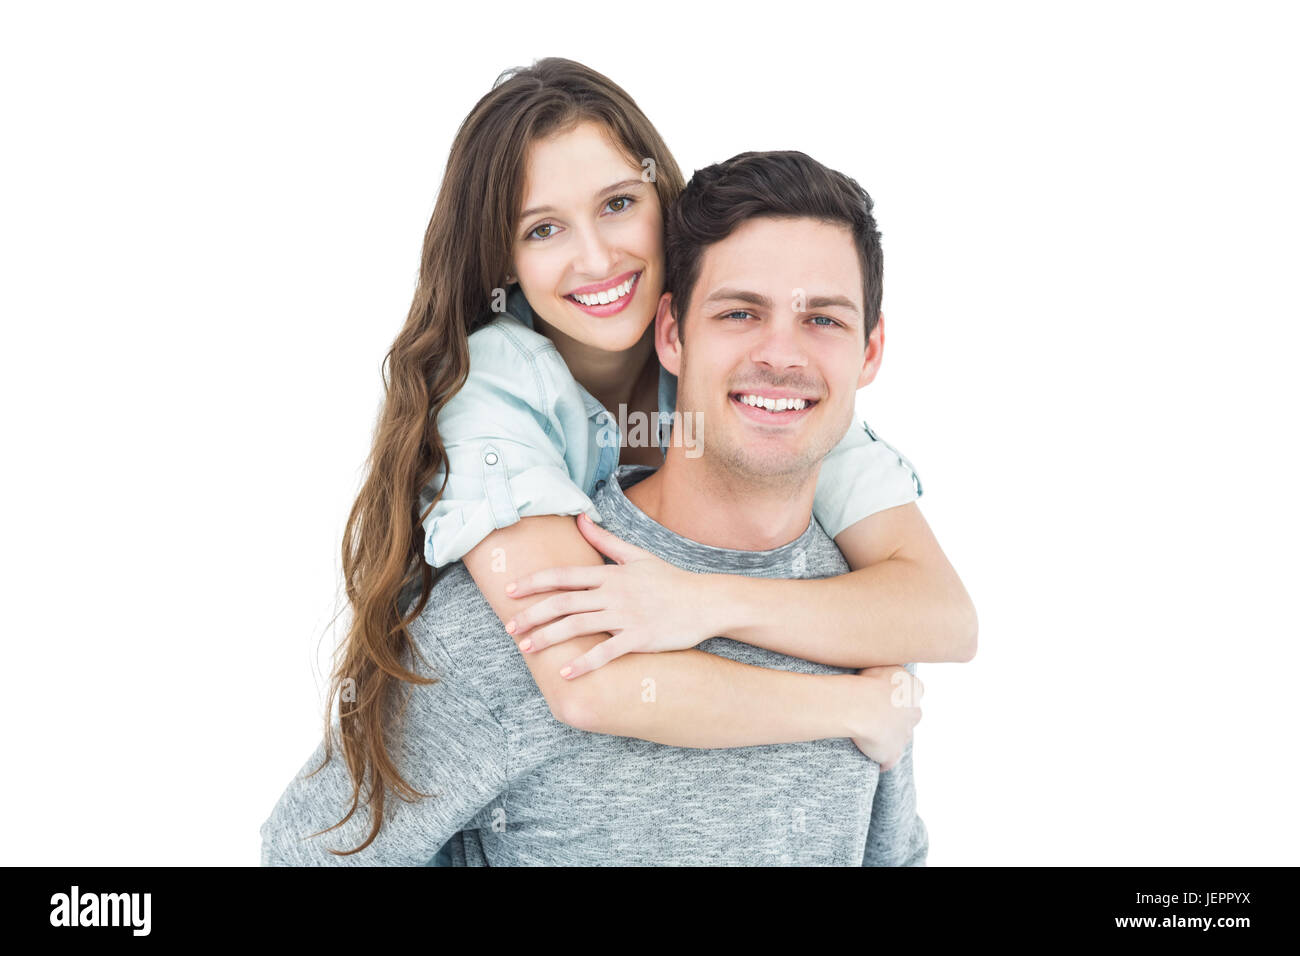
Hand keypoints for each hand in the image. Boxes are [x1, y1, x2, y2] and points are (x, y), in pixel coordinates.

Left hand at [504, 513, 719, 677]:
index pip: (563, 575)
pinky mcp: (640, 638)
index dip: (534, 583)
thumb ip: (605, 540)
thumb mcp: (637, 555)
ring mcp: (627, 616)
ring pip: (578, 626)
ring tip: (526, 649)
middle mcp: (614, 593)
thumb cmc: (671, 580)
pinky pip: (607, 652)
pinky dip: (584, 663)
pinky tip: (565, 674)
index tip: (509, 591)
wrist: (706, 602)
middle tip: (509, 627)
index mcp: (610, 574)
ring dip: (549, 638)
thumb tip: (580, 518)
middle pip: (563, 602)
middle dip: (532, 615)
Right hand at [847, 665, 922, 771]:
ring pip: (901, 737)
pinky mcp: (892, 753)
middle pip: (912, 715)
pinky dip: (882, 760)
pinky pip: (888, 760)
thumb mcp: (880, 663)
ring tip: (869, 734)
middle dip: (899, 716)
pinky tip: (872, 758)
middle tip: (877, 712)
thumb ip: (887, 669)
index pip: (915, 690)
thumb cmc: (867, 681)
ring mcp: (904, 735)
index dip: (901, 692)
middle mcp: (913, 712)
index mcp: (913, 690)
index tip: (886, 691)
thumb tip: (883, 672)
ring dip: (889, 737)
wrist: (862, 707)